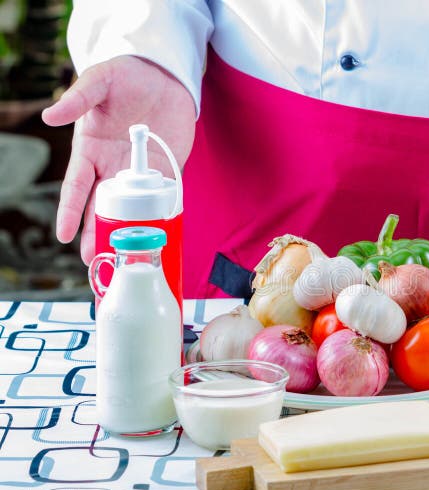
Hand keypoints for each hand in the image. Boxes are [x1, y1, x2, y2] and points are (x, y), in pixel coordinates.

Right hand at [42, 56, 195, 262]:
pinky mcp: (165, 171)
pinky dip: (160, 217)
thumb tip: (50, 115)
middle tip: (93, 262)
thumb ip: (78, 98)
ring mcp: (139, 172)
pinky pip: (162, 198)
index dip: (69, 211)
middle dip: (96, 234)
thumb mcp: (99, 81)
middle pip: (101, 208)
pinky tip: (158, 237)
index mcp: (90, 151)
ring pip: (130, 210)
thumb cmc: (125, 76)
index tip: (62, 235)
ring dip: (126, 233)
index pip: (75, 187)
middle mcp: (111, 167)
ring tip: (123, 259)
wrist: (163, 75)